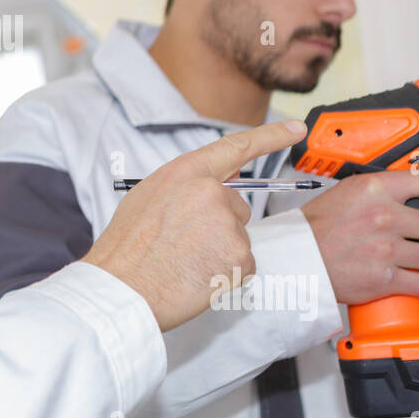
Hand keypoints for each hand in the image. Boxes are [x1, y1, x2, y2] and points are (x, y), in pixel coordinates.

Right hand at [81, 119, 306, 331]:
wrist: (122, 289)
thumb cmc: (128, 247)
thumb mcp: (149, 197)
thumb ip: (185, 186)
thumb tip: (215, 186)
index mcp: (187, 172)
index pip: (237, 147)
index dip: (272, 135)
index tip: (296, 128)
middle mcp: (211, 192)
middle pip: (238, 206)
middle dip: (220, 225)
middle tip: (184, 245)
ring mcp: (227, 224)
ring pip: (239, 237)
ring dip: (220, 251)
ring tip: (184, 262)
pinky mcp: (239, 256)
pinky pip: (243, 264)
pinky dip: (225, 274)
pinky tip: (197, 277)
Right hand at [300, 168, 418, 304]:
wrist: (296, 258)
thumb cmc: (317, 226)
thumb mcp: (348, 193)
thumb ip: (382, 189)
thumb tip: (414, 186)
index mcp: (376, 189)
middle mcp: (384, 216)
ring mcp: (385, 249)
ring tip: (411, 261)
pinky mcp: (384, 278)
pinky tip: (417, 283)